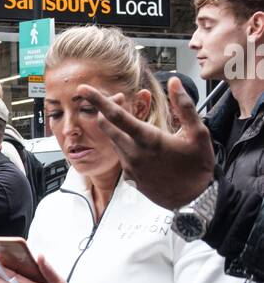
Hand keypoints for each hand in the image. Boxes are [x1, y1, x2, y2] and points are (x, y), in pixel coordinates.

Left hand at [77, 79, 214, 208]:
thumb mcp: (198, 133)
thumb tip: (174, 83)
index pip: (115, 115)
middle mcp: (133, 154)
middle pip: (106, 126)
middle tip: (120, 99)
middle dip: (107, 109)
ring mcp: (129, 167)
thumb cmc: (198, 167)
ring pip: (113, 140)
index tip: (84, 89)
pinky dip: (126, 145)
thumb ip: (184, 105)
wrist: (195, 199)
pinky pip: (121, 156)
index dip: (97, 99)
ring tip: (134, 121)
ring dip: (117, 128)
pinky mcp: (130, 178)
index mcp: (148, 140)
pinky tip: (143, 146)